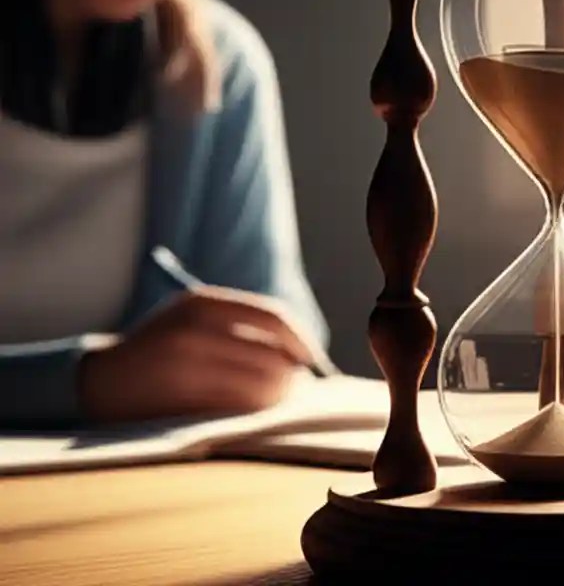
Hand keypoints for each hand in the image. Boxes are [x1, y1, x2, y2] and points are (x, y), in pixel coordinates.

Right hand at [78, 287, 318, 422]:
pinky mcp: (179, 394)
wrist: (102, 379)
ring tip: (275, 399)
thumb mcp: (194, 321)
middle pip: (271, 354)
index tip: (311, 359)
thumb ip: (240, 327)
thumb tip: (300, 353)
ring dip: (276, 395)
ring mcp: (185, 361)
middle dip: (290, 374)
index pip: (273, 317)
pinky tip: (253, 411)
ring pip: (259, 382)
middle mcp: (195, 326)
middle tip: (294, 386)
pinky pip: (237, 405)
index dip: (300, 339)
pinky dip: (254, 409)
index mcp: (203, 302)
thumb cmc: (162, 350)